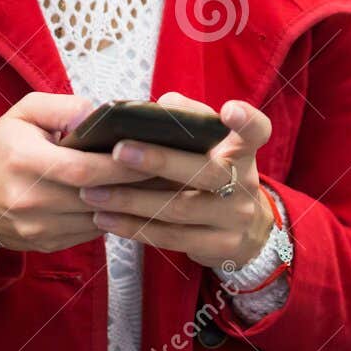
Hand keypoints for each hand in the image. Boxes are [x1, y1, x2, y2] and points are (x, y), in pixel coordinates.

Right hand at [0, 92, 162, 252]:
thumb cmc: (1, 148)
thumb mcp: (24, 112)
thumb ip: (62, 107)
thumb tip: (96, 114)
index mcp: (25, 161)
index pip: (83, 169)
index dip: (121, 165)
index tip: (152, 154)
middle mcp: (28, 199)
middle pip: (95, 197)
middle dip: (135, 185)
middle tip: (168, 171)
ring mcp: (36, 228)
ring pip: (96, 219)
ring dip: (128, 205)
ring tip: (157, 186)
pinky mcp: (44, 244)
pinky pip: (88, 233)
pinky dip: (109, 218)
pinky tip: (127, 203)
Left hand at [77, 91, 276, 271]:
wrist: (246, 230)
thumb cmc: (215, 172)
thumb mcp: (214, 146)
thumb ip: (192, 120)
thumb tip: (164, 104)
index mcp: (243, 151)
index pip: (256, 131)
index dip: (246, 120)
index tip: (229, 110)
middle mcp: (243, 183)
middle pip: (205, 172)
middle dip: (160, 161)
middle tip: (119, 151)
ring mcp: (233, 218)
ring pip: (179, 208)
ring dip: (132, 200)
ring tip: (94, 192)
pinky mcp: (218, 246)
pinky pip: (170, 237)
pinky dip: (134, 227)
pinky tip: (105, 217)